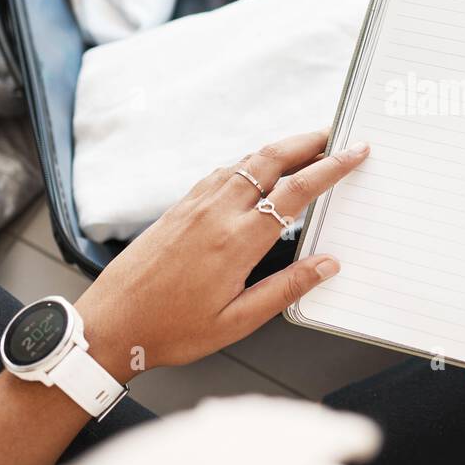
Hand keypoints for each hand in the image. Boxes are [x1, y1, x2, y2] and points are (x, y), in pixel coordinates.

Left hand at [75, 128, 367, 381]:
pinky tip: (257, 169)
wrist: (110, 323)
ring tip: (306, 147)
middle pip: (271, 160)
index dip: (330, 168)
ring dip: (280, 149)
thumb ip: (286, 289)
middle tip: (335, 135)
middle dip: (308, 141)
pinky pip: (222, 172)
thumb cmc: (171, 329)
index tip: (354, 153)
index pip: (295, 192)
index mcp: (237, 242)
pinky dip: (249, 162)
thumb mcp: (237, 321)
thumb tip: (328, 264)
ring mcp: (195, 206)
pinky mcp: (180, 207)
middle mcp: (216, 213)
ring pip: (245, 161)